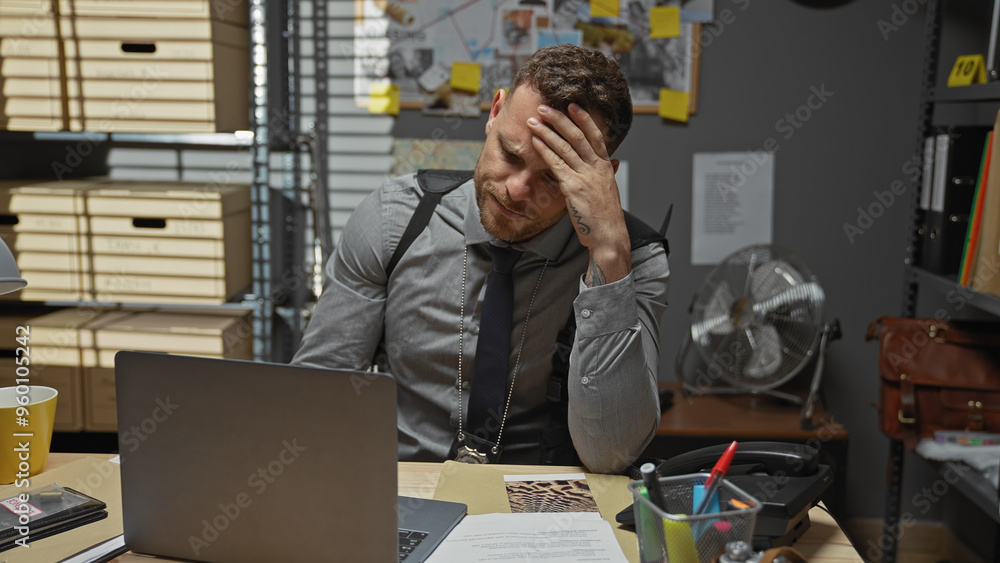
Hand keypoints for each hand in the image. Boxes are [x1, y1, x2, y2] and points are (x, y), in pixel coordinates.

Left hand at [528, 103, 630, 284]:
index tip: (572, 105)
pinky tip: (535, 142)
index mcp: (606, 167)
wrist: (608, 236)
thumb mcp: (608, 191)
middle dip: (559, 119)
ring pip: (565, 147)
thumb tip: (612, 163)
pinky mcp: (573, 187)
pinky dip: (545, 151)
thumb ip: (606, 175)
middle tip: (544, 108)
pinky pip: (556, 164)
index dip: (584, 118)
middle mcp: (596, 168)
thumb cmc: (605, 217)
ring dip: (547, 132)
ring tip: (533, 121)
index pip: (596, 135)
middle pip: (577, 136)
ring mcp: (585, 176)